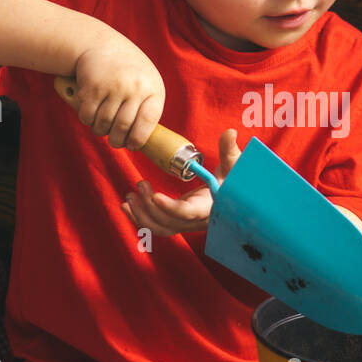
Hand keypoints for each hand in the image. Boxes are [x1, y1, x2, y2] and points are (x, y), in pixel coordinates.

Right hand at [68, 37, 163, 149]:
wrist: (101, 44)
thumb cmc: (127, 70)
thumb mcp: (146, 82)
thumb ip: (147, 107)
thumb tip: (142, 141)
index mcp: (152, 88)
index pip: (148, 121)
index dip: (139, 138)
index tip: (132, 145)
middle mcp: (134, 86)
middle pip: (123, 126)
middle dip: (116, 140)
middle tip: (114, 141)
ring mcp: (113, 86)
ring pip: (103, 124)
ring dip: (100, 130)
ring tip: (101, 126)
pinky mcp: (92, 87)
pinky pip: (88, 116)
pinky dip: (87, 120)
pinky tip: (91, 114)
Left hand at [122, 129, 240, 235]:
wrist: (234, 198)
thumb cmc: (234, 182)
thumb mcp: (234, 166)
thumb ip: (229, 151)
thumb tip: (230, 132)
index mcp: (209, 208)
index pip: (187, 213)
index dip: (170, 208)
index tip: (155, 196)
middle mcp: (196, 221)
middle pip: (169, 223)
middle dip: (150, 207)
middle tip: (140, 184)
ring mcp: (186, 225)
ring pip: (160, 228)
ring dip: (141, 215)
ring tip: (130, 195)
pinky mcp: (177, 223)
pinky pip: (156, 227)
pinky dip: (139, 219)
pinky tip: (127, 207)